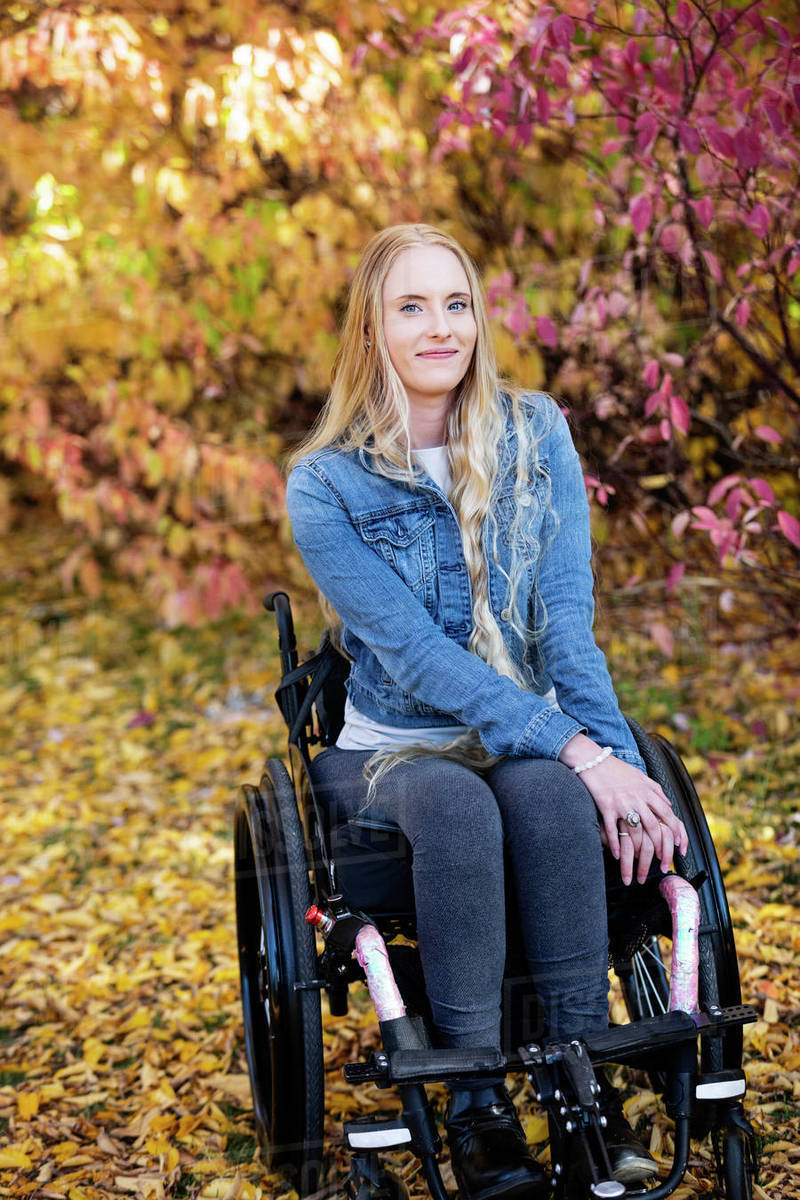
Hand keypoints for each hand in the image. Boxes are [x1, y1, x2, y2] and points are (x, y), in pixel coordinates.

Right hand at [559, 737, 688, 884]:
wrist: (592, 759)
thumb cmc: (616, 769)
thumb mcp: (640, 776)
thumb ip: (656, 790)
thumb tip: (669, 804)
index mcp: (648, 791)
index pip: (668, 815)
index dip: (677, 833)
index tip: (681, 849)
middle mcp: (637, 798)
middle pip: (654, 828)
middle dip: (661, 850)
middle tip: (663, 865)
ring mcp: (621, 802)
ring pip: (635, 832)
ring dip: (638, 854)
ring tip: (639, 867)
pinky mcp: (605, 806)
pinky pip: (612, 829)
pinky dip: (614, 844)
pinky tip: (616, 856)